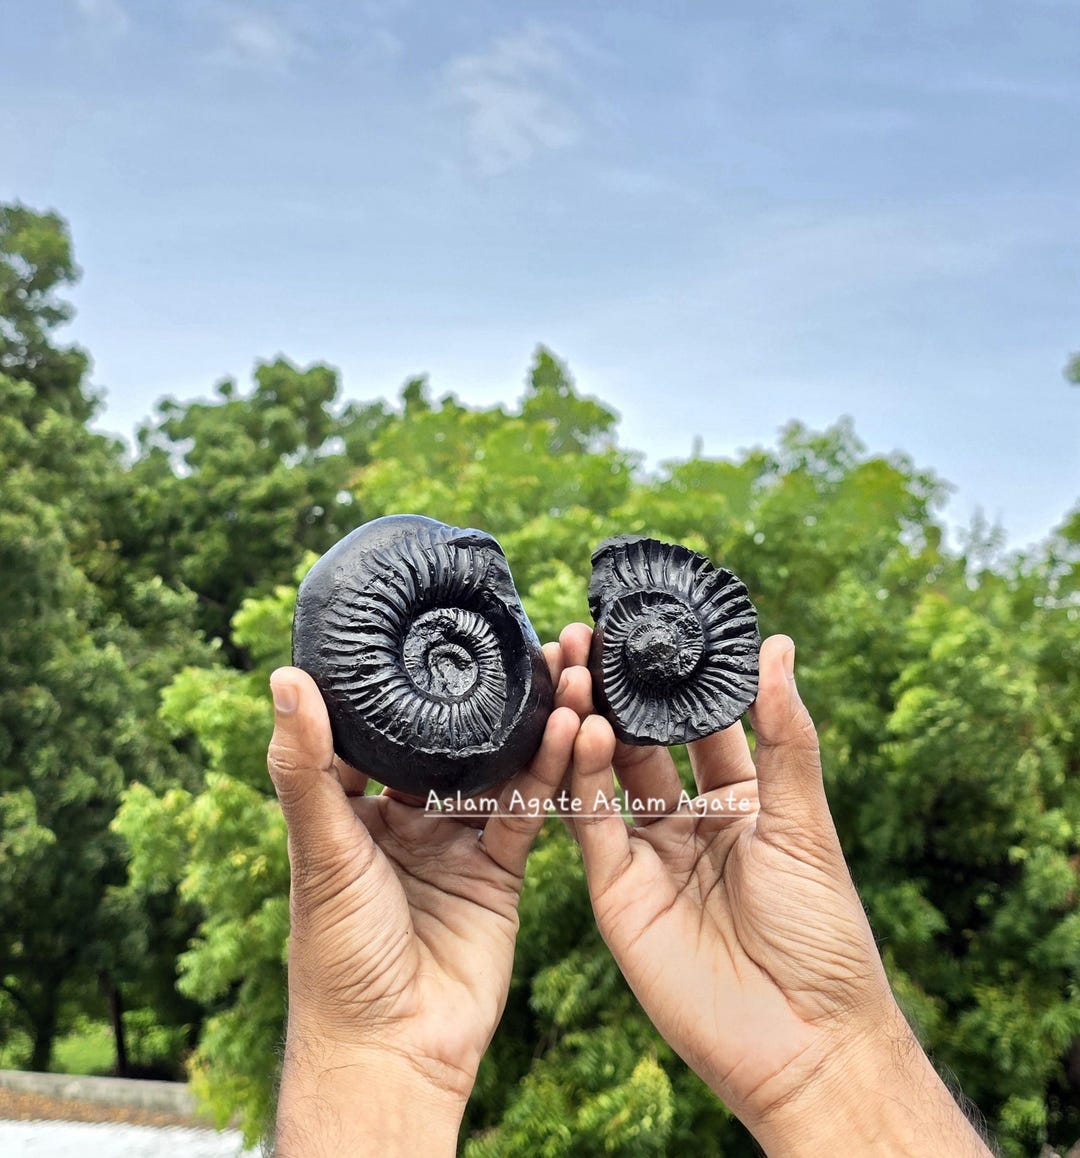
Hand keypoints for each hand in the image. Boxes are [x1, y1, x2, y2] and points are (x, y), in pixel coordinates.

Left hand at [267, 647, 578, 1156]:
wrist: (395, 1048)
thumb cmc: (338, 955)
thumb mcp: (320, 848)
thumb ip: (307, 767)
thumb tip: (286, 677)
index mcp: (353, 810)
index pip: (379, 727)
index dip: (405, 680)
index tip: (431, 625)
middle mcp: (405, 820)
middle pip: (451, 743)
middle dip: (484, 696)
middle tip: (521, 639)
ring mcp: (454, 845)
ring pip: (499, 770)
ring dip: (530, 724)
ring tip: (562, 671)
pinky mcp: (498, 874)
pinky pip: (528, 813)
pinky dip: (549, 774)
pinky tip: (568, 729)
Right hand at [560, 625, 990, 1155]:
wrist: (803, 1040)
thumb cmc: (822, 932)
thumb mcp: (805, 822)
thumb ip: (784, 735)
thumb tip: (780, 645)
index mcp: (739, 801)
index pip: (697, 724)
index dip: (674, 679)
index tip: (651, 628)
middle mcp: (688, 822)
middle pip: (641, 742)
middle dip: (615, 691)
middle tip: (588, 636)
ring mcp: (648, 855)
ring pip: (607, 774)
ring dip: (587, 721)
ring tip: (571, 666)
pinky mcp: (616, 890)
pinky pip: (591, 824)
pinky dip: (580, 777)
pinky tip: (582, 729)